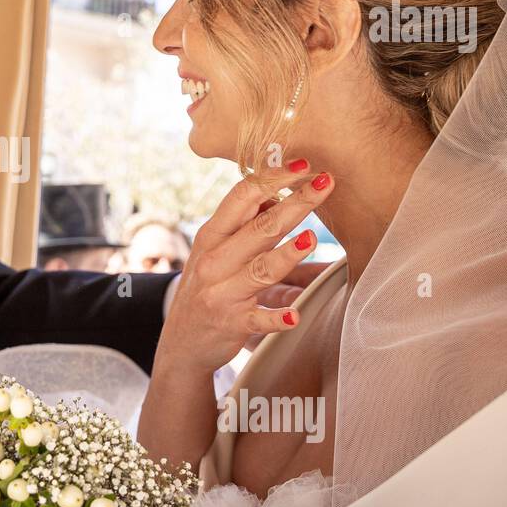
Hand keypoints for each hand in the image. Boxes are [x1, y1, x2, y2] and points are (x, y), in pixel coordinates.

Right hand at [156, 160, 335, 373]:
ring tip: (311, 240)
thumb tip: (283, 196)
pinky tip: (294, 316)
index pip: (241, 197)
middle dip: (294, 204)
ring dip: (286, 255)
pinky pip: (258, 320)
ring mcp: (221, 293)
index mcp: (211, 236)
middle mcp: (214, 261)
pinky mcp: (232, 324)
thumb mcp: (215, 252)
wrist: (181, 343)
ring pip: (260, 269)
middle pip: (259, 228)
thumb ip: (245, 226)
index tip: (301, 164)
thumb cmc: (206, 288)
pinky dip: (276, 319)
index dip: (272, 178)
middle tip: (324, 184)